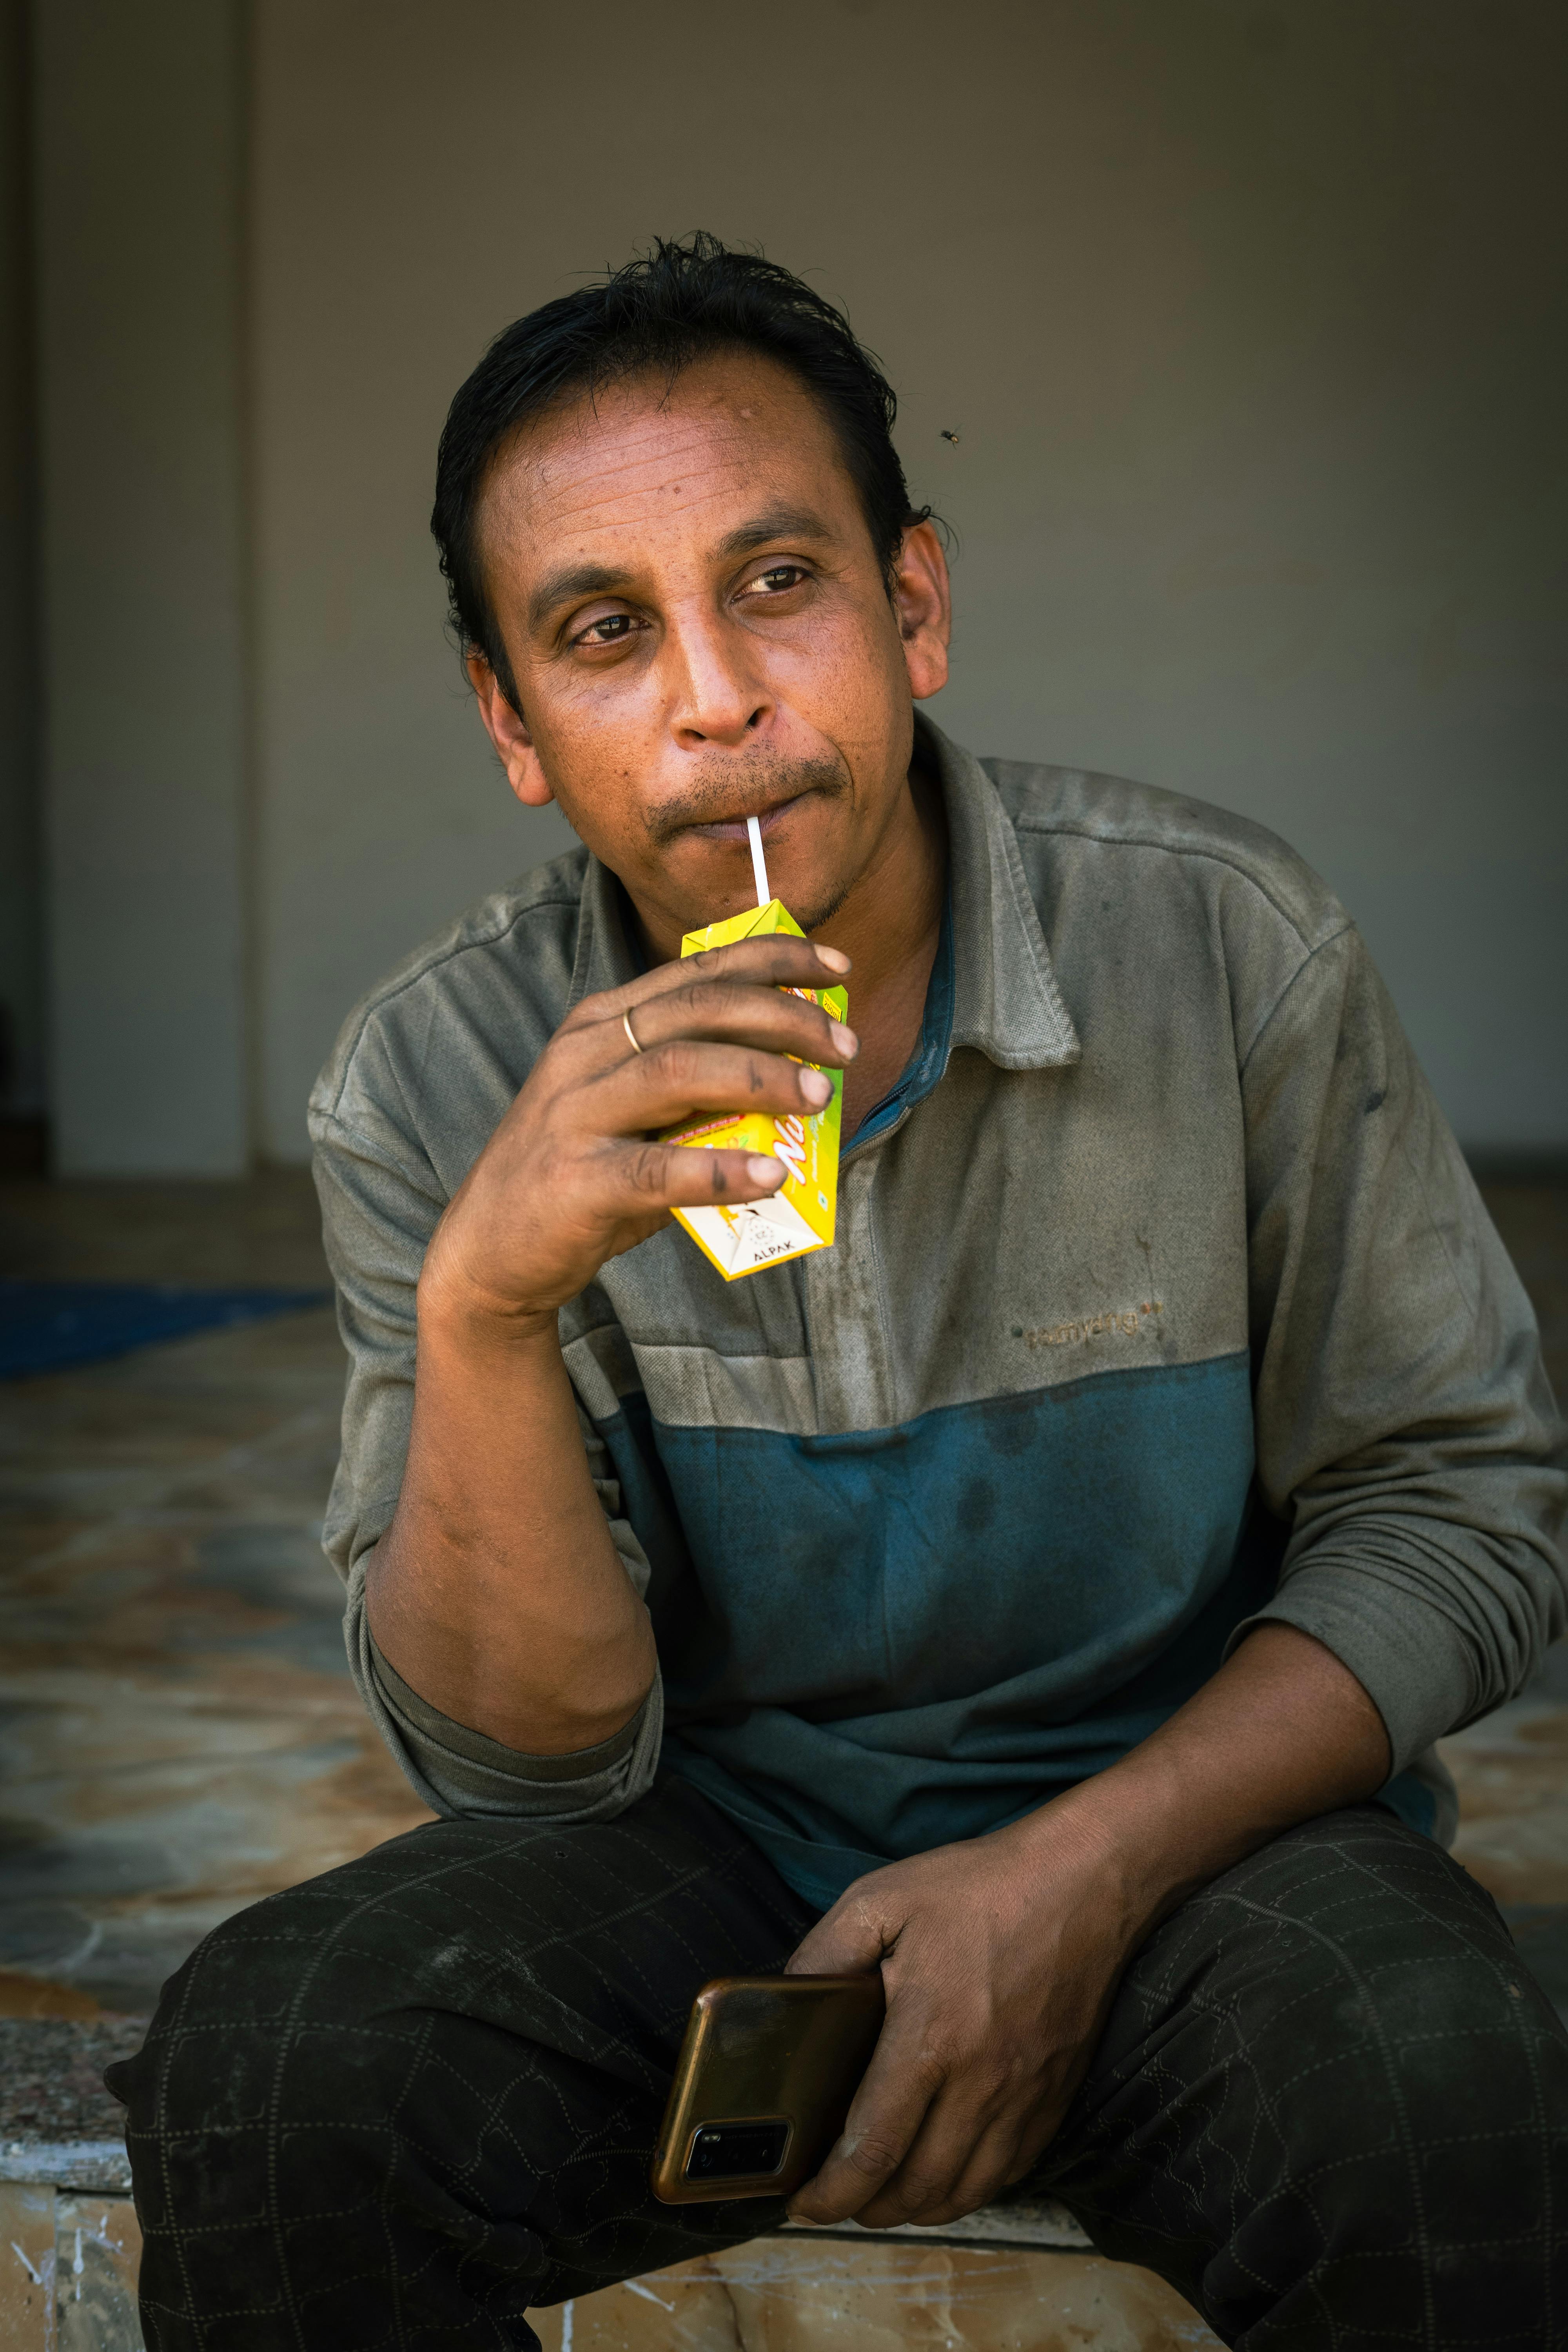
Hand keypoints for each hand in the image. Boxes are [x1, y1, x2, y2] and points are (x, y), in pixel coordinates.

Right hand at [421, 935, 854, 1328]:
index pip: (698, 971)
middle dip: (785, 1016)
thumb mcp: (635, 1113)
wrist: (489, 1253)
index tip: (837, 965)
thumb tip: (798, 1077)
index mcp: (601, 1024)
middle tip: (845, 1044)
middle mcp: (585, 1055)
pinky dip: (722, 1170)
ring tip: (821, 1094)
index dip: (773, 959)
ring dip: (763, 1076)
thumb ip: (698, 1090)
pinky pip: (658, 1169)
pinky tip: (772, 1175)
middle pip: (699, 1009)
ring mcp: (575, 1116)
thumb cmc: (581, 1176)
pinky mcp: (575, 1181)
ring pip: (679, 1070)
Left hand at [784, 1804, 1138, 2229]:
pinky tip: (945, 2170)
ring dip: (916, 2208)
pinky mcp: (1055, 2097)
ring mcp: (1024, 2097)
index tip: (802, 2203)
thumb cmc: (978, 1888)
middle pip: (918, 2187)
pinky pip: (1010, 2172)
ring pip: (965, 2191)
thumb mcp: (882, 1899)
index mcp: (930, 2038)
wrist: (1082, 1883)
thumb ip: (825, 1952)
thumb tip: (784, 1998)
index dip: (831, 2192)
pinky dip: (969, 2188)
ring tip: (882, 2194)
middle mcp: (981, 2083)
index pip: (874, 2148)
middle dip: (866, 2208)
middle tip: (834, 2198)